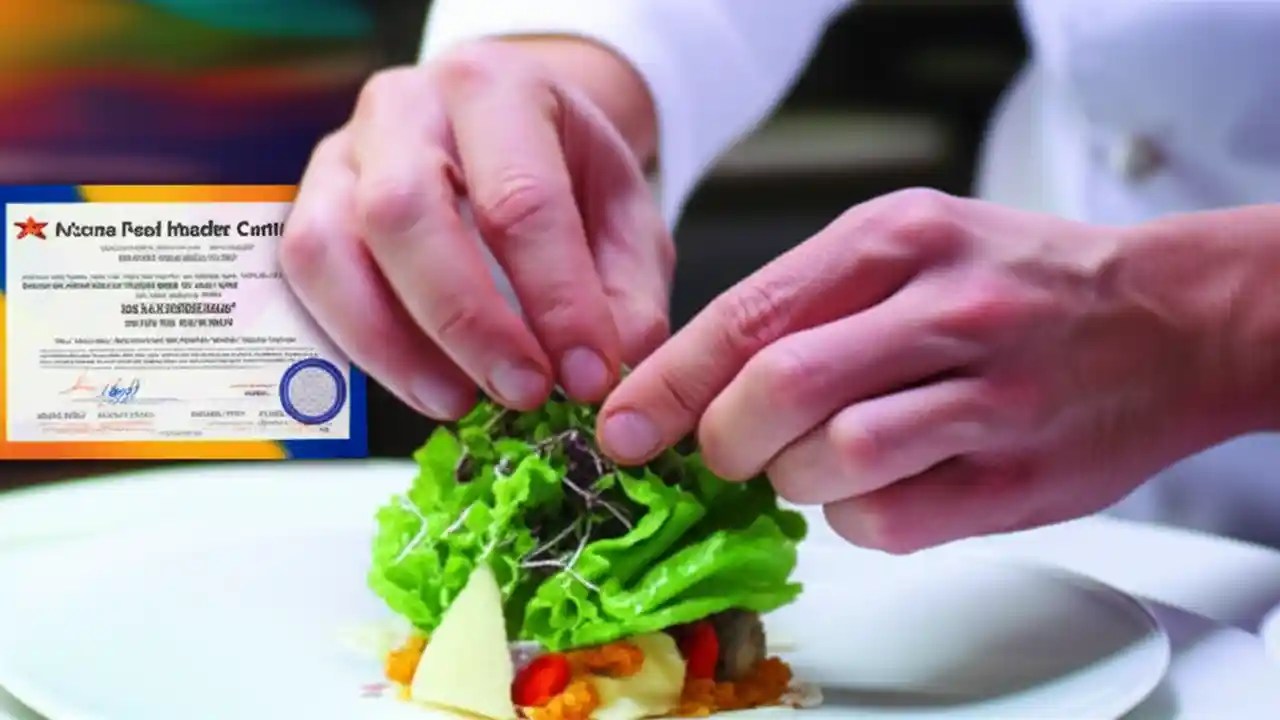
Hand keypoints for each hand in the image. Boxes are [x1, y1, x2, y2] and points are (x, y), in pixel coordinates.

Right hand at [280, 39, 671, 418]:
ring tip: (459, 402)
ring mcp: (340, 153)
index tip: (589, 375)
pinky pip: (305, 281)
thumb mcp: (625, 214)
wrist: (508, 130)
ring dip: (391, 343)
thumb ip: (627, 292)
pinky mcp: (307, 205)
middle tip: (522, 393)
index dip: (557, 299)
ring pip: (328, 247)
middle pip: (404, 212)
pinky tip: (415, 381)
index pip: (519, 197)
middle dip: (466, 321)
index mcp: (496, 88)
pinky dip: (354, 343)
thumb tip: (604, 370)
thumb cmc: (566, 172)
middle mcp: (403, 106)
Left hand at [598, 189, 1259, 551]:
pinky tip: (874, 488)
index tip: (621, 426)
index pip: (748, 314)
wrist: (1168, 320)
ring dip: (793, 479)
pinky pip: (890, 519)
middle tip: (722, 452)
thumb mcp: (910, 244)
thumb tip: (688, 385)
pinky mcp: (1015, 478)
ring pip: (833, 459)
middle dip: (722, 437)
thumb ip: (807, 303)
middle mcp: (942, 308)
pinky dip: (855, 517)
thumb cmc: (1018, 283)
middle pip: (779, 388)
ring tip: (814, 462)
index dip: (667, 381)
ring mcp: (986, 396)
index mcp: (897, 238)